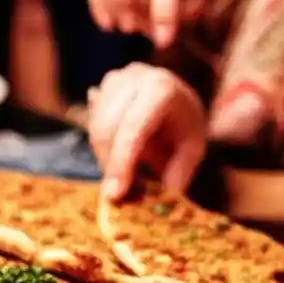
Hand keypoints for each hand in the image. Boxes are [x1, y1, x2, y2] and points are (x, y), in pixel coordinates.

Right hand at [84, 0, 202, 46]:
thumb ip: (184, 15)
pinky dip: (98, 4)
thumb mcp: (197, 2)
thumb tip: (160, 34)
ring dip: (112, 3)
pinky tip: (109, 24)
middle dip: (129, 1)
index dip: (164, 12)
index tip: (163, 42)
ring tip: (127, 28)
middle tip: (133, 29)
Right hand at [89, 63, 206, 198]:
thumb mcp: (191, 151)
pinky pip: (92, 124)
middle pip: (108, 129)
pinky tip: (120, 151)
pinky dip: (101, 146)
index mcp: (162, 88)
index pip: (133, 129)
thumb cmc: (185, 126)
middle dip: (110, 165)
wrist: (179, 99)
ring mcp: (116, 79)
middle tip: (118, 192)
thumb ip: (175, 175)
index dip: (121, 164)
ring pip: (95, 129)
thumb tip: (152, 205)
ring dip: (105, 157)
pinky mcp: (103, 86)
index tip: (114, 195)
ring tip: (126, 168)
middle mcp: (135, 77)